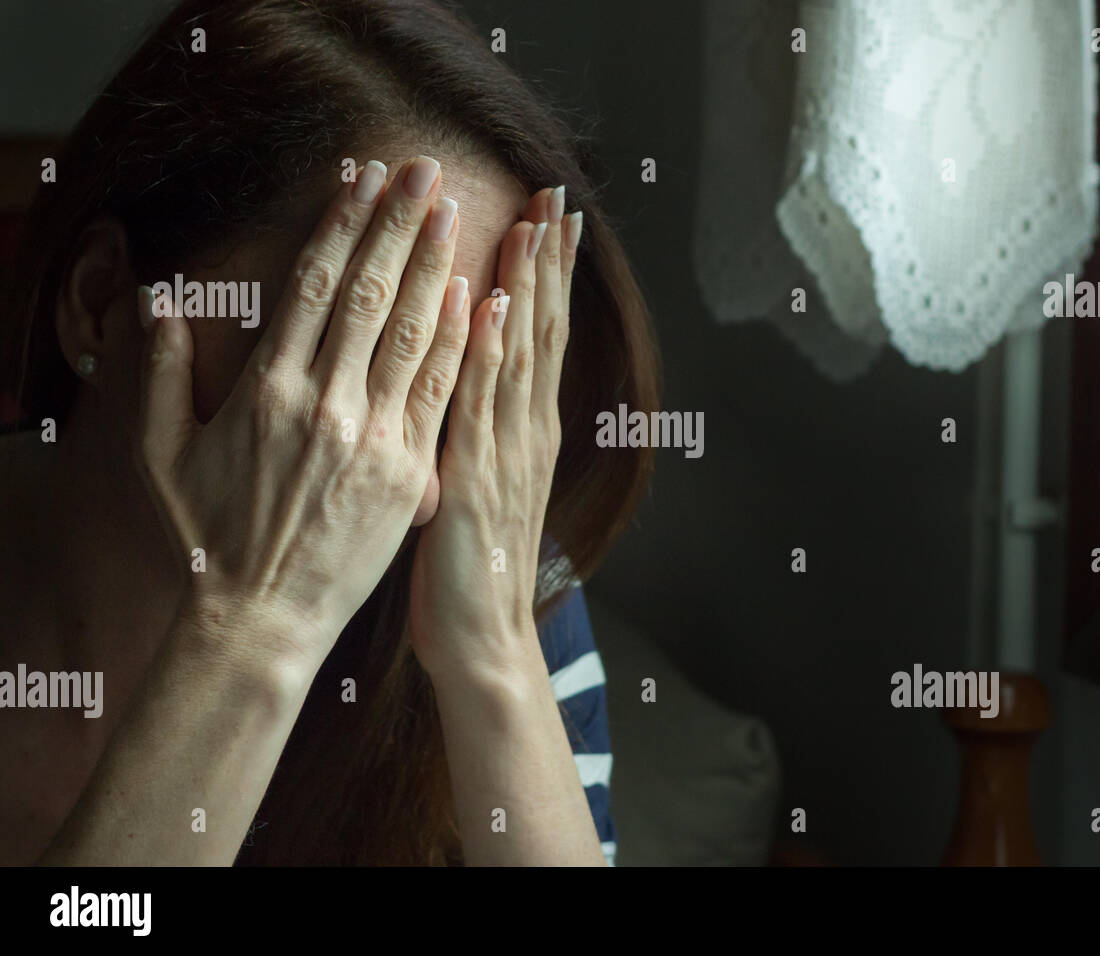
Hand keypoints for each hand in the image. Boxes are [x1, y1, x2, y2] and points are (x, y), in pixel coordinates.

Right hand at [136, 157, 469, 672]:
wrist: (262, 618)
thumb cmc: (211, 539)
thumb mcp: (163, 456)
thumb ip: (162, 376)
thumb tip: (162, 304)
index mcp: (266, 391)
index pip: (309, 288)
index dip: (338, 227)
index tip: (361, 179)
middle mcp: (323, 404)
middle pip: (365, 295)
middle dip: (395, 226)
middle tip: (422, 170)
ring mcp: (372, 437)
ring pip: (408, 333)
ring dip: (432, 265)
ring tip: (451, 210)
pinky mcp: (408, 471)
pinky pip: (438, 392)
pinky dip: (457, 340)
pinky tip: (475, 294)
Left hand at [408, 187, 581, 680]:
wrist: (484, 639)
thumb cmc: (470, 567)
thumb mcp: (479, 485)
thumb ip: (481, 429)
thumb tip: (469, 380)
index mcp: (524, 430)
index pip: (537, 336)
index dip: (545, 275)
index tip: (550, 217)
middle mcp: (525, 432)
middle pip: (539, 330)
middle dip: (547, 261)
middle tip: (557, 195)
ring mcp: (506, 453)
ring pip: (518, 353)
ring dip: (525, 286)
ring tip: (535, 224)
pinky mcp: (476, 479)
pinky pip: (479, 404)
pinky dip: (485, 352)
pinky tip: (487, 306)